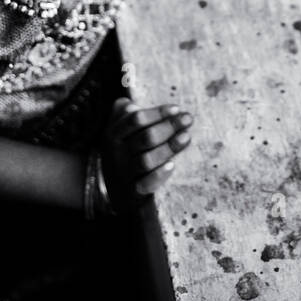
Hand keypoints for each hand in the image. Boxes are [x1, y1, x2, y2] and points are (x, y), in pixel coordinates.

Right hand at [99, 97, 192, 211]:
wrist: (118, 194)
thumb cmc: (125, 154)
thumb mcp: (119, 133)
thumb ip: (124, 116)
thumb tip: (130, 106)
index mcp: (112, 135)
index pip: (135, 120)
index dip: (157, 113)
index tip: (177, 109)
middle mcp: (115, 154)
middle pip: (145, 138)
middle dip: (168, 126)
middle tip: (188, 119)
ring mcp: (123, 174)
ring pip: (147, 160)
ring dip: (168, 147)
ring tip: (186, 137)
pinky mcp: (132, 192)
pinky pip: (145, 184)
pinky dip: (158, 175)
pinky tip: (172, 165)